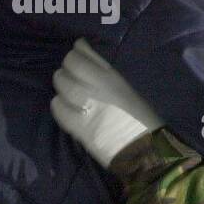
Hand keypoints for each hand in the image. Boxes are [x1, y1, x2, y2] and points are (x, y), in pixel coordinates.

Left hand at [51, 38, 163, 167]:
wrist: (146, 152)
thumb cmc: (145, 121)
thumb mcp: (130, 92)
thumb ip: (109, 77)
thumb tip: (91, 62)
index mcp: (112, 78)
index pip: (81, 55)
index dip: (77, 52)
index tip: (78, 52)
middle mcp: (96, 87)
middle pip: (68, 66)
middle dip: (68, 68)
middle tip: (73, 75)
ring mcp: (84, 106)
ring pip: (60, 84)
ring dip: (63, 85)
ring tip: (70, 92)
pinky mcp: (76, 125)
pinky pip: (57, 108)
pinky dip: (59, 104)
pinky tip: (66, 107)